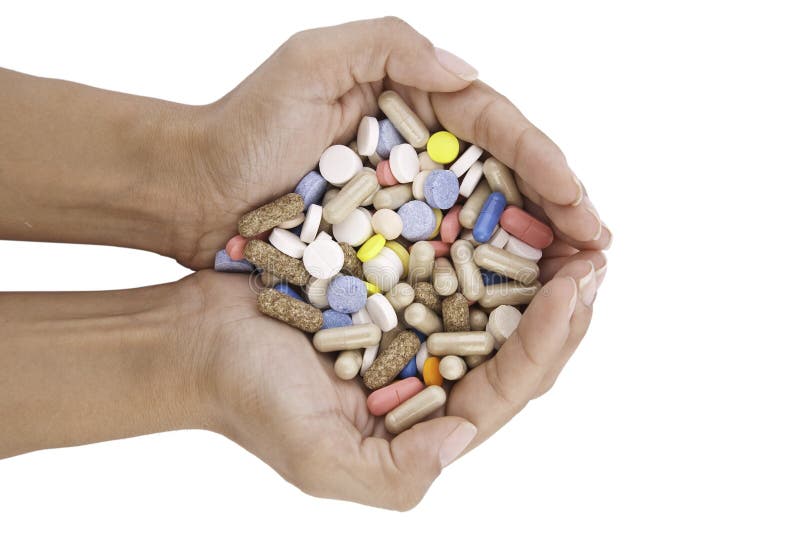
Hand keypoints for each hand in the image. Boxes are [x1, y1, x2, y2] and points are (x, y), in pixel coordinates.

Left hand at [179, 17, 610, 267]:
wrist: (192, 190)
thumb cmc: (245, 124)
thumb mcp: (312, 62)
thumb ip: (390, 47)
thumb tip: (469, 72)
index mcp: (417, 105)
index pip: (497, 129)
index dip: (543, 163)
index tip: (578, 200)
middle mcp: (422, 156)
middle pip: (505, 181)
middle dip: (555, 212)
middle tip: (596, 249)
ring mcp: (406, 203)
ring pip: (483, 225)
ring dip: (530, 253)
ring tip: (574, 281)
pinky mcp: (385, 245)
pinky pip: (442, 262)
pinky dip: (480, 281)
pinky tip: (513, 304)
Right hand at [189, 239, 603, 508]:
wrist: (196, 342)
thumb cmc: (248, 401)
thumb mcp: (317, 458)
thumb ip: (395, 474)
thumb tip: (464, 435)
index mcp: (427, 420)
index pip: (509, 387)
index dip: (548, 341)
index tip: (575, 289)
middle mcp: (433, 375)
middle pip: (518, 344)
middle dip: (564, 302)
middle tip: (595, 252)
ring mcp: (416, 326)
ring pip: (493, 299)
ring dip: (535, 266)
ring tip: (569, 225)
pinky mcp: (394, 285)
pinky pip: (450, 260)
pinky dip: (480, 238)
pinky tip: (504, 207)